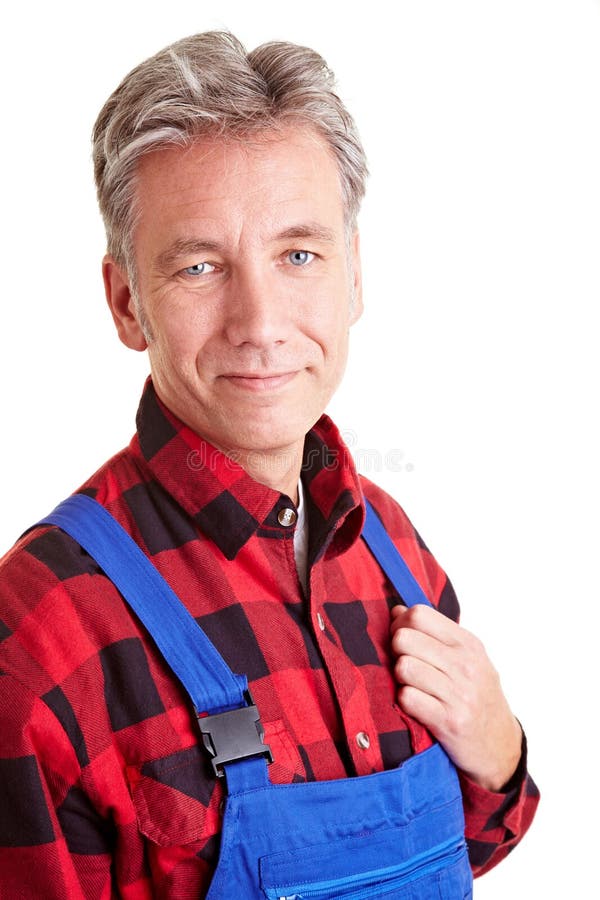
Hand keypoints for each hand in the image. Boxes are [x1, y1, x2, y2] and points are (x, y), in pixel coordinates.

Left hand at [390, 604, 521, 791]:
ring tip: (413, 686)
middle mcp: (466, 665)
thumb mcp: (466, 659)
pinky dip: (405, 702)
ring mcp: (459, 693)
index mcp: (468, 644)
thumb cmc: (476, 696)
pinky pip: (407, 698)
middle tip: (406, 666)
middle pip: (404, 638)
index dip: (401, 625)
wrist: (501, 747)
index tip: (403, 641)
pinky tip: (416, 706)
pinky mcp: (449, 721)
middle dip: (396, 651)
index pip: (419, 615)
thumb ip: (433, 633)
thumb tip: (397, 610)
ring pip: (404, 667)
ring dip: (400, 678)